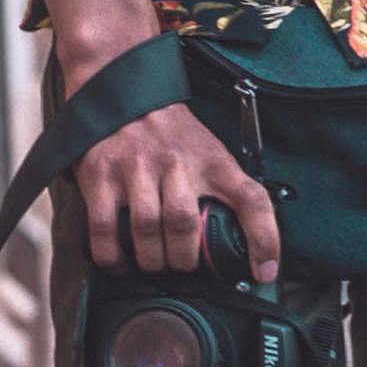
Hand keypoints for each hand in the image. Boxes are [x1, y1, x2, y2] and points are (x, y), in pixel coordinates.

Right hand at [72, 97, 282, 285]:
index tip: (264, 272)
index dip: (263, 239)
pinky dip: (112, 257)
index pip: (251, 199)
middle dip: (183, 260)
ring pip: (147, 229)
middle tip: (181, 265)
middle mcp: (176, 164)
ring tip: (153, 263)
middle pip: (185, 225)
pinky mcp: (101, 176)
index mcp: (213, 162)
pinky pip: (105, 229)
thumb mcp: (210, 154)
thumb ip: (225, 193)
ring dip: (151, 260)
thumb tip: (246, 246)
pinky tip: (119, 262)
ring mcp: (136, 169)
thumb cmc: (173, 136)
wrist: (125, 94)